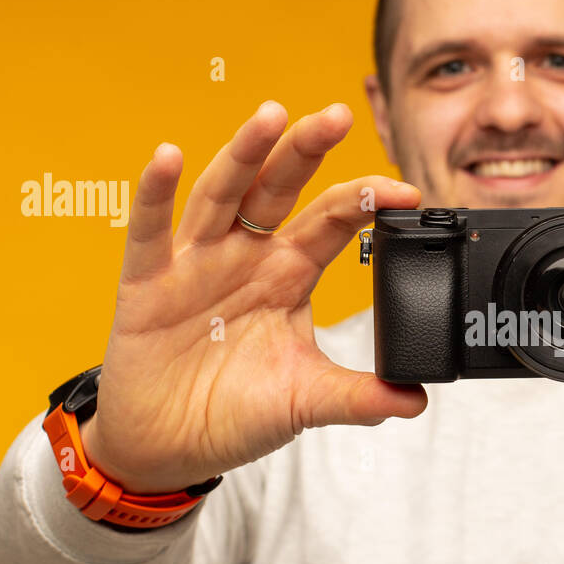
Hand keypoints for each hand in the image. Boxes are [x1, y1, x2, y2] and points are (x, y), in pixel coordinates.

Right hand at [77, 101, 427, 493]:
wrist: (167, 447)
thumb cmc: (234, 411)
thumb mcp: (304, 401)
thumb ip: (359, 396)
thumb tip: (416, 401)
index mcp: (288, 274)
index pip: (331, 221)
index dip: (365, 201)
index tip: (407, 193)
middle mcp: (245, 256)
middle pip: (278, 188)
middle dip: (306, 150)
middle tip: (338, 116)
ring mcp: (196, 263)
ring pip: (221, 194)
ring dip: (244, 153)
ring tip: (270, 116)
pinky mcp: (147, 282)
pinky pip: (150, 231)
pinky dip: (157, 193)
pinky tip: (169, 156)